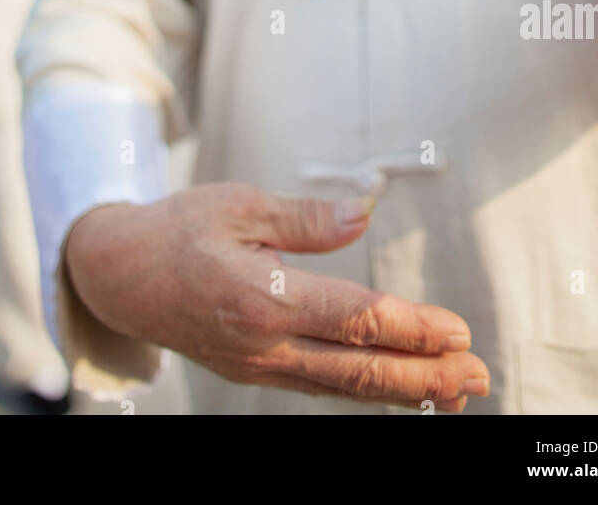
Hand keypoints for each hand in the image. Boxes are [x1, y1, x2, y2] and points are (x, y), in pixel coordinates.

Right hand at [65, 183, 489, 410]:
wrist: (118, 276)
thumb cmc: (179, 230)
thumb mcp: (238, 205)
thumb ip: (305, 218)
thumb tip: (363, 214)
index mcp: (260, 297)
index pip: (353, 318)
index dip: (410, 327)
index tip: (455, 329)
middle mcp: (263, 344)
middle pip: (359, 369)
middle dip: (426, 375)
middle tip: (479, 376)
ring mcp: (258, 366)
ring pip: (345, 386)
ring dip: (406, 391)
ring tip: (457, 391)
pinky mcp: (256, 371)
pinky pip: (322, 384)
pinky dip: (368, 389)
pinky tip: (400, 387)